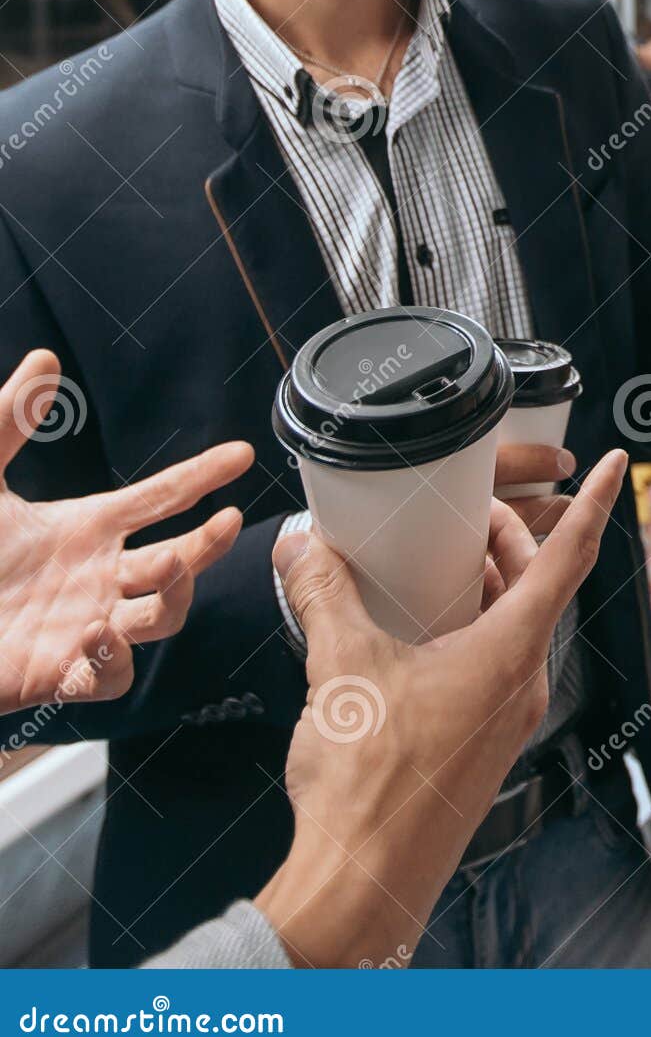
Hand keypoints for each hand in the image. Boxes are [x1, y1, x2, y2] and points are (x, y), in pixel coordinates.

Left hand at [0, 349, 251, 715]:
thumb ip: (8, 421)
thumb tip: (43, 359)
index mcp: (88, 529)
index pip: (163, 497)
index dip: (203, 475)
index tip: (241, 452)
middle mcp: (98, 577)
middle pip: (179, 560)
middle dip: (209, 543)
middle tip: (227, 520)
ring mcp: (85, 627)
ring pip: (161, 617)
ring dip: (175, 593)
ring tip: (169, 564)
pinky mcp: (58, 674)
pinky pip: (108, 677)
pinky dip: (111, 662)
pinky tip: (97, 637)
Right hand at [254, 450, 623, 967]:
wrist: (364, 885)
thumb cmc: (370, 786)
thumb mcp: (342, 667)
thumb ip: (323, 594)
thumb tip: (300, 546)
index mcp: (512, 652)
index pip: (571, 556)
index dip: (595, 501)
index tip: (613, 462)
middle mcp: (524, 682)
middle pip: (539, 586)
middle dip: (512, 539)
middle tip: (473, 510)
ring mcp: (507, 716)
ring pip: (516, 627)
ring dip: (489, 586)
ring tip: (442, 561)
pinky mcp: (483, 742)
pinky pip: (495, 665)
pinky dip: (473, 629)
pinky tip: (423, 629)